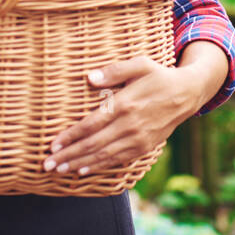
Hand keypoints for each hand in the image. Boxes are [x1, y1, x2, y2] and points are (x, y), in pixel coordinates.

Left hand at [43, 57, 204, 175]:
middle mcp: (131, 125)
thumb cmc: (160, 76)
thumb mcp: (140, 64)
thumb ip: (115, 70)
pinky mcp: (144, 147)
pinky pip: (118, 160)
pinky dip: (99, 167)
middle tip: (47, 164)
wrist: (187, 94)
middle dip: (69, 155)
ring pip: (104, 156)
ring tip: (59, 170)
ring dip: (80, 164)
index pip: (92, 124)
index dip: (71, 136)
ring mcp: (138, 139)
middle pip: (93, 144)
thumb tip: (90, 77)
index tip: (52, 145)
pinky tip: (83, 170)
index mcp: (126, 104)